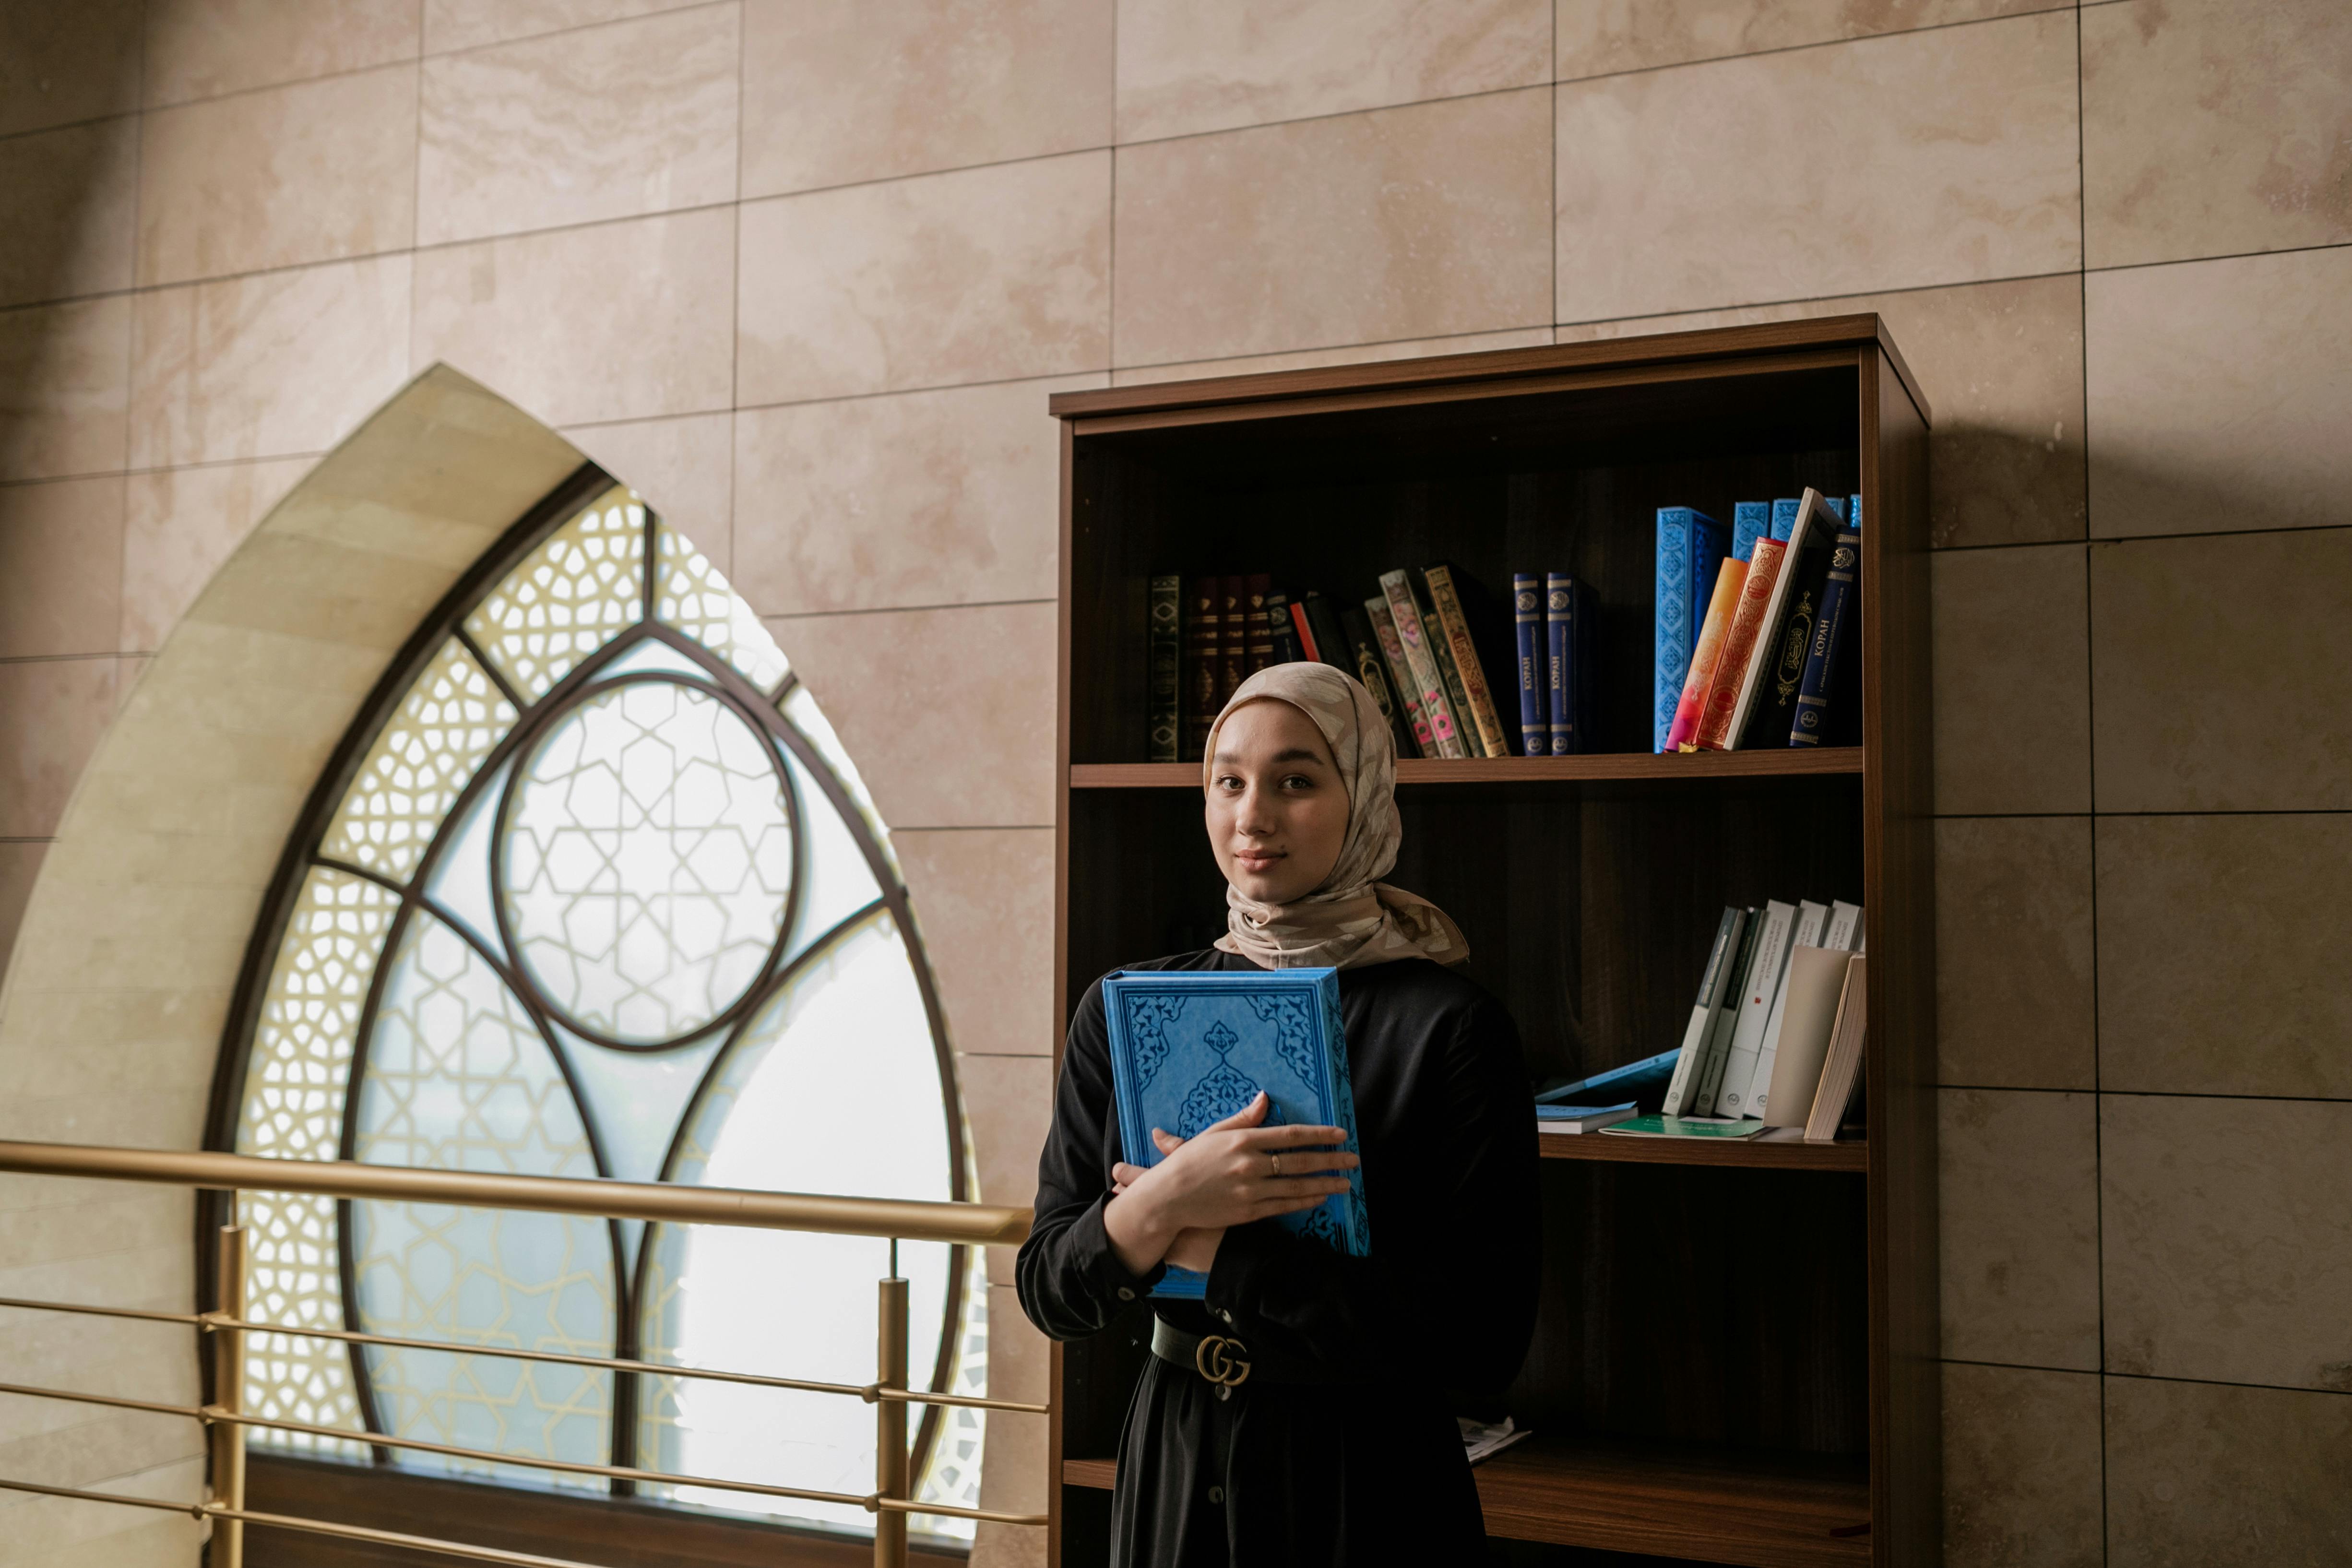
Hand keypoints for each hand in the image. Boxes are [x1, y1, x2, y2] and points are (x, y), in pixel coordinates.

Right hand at [1101, 1093, 1356, 1278]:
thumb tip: (1264, 1098)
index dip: (1319, 1135)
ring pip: (1297, 1187)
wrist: (1168, 1198)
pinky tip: (1320, 1198)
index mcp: (1242, 1141)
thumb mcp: (1214, 1133)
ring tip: (1346, 1183)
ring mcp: (1250, 1191)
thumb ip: (1243, 1117)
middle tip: (1354, 1160)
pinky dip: (1304, 1202)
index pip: (1290, 1135)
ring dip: (1325, 1184)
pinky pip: (1284, 1206)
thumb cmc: (1188, 1162)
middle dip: (1331, 1160)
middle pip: (1300, 1161)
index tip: (1340, 1134)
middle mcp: (1250, 1165)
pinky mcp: (1248, 1212)